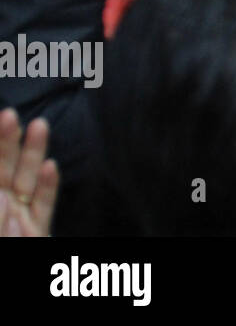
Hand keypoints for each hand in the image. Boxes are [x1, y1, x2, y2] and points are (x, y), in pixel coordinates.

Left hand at [0, 108, 57, 236]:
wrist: (1, 301)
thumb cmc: (2, 244)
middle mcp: (0, 204)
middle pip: (3, 169)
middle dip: (7, 142)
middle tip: (9, 114)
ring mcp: (19, 217)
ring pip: (26, 180)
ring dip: (32, 154)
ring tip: (39, 125)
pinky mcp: (38, 229)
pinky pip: (43, 204)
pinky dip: (48, 186)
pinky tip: (51, 166)